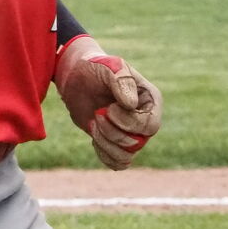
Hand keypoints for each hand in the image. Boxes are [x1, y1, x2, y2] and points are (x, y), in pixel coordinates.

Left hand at [55, 39, 160, 170]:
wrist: (76, 74)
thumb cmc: (96, 67)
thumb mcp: (109, 66)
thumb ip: (121, 80)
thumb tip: (131, 105)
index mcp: (151, 101)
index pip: (150, 125)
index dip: (128, 122)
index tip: (109, 108)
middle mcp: (145, 120)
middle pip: (138, 143)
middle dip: (113, 132)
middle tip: (98, 114)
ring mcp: (132, 133)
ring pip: (126, 155)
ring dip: (106, 143)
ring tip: (94, 124)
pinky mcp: (116, 142)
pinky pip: (117, 162)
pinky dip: (104, 153)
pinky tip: (94, 135)